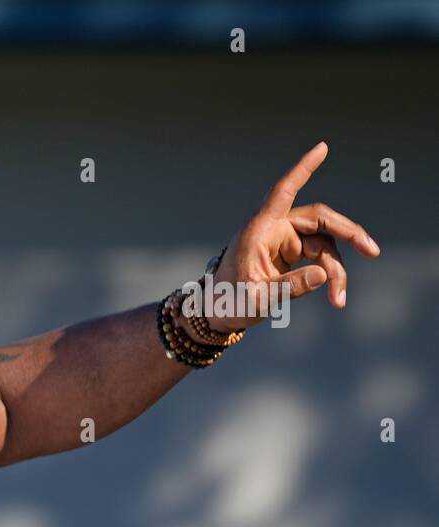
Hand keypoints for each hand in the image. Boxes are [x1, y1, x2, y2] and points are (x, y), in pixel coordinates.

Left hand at [208, 141, 379, 331]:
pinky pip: (319, 258)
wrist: (219, 312)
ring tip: (339, 299)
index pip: (283, 191)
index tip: (322, 148)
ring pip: (324, 245)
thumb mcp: (258, 297)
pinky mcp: (291, 254)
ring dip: (336, 270)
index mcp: (259, 230)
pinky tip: (335, 297)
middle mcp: (274, 230)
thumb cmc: (229, 301)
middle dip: (348, 234)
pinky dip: (329, 276)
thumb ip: (290, 286)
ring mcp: (284, 241)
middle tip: (371, 250)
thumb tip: (323, 274)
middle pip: (319, 219)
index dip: (302, 169)